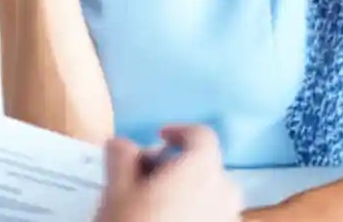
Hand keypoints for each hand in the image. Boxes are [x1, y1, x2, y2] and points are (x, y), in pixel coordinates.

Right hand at [94, 126, 243, 221]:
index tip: (157, 137)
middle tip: (146, 178)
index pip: (201, 135)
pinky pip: (213, 220)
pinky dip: (195, 216)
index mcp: (202, 171)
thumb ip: (121, 156)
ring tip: (155, 208)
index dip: (179, 130)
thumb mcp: (115, 191)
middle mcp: (226, 194)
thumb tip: (123, 143)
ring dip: (188, 194)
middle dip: (179, 167)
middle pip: (207, 168)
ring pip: (212, 197)